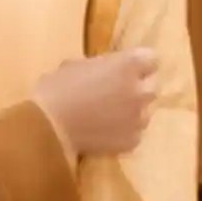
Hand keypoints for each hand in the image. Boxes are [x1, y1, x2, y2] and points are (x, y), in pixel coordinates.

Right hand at [32, 48, 158, 158]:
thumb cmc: (56, 89)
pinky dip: (123, 132)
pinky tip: (105, 132)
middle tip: (118, 92)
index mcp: (129, 64)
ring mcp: (139, 118)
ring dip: (133, 111)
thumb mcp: (76, 65)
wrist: (48, 127)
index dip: (138, 64)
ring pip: (145, 111)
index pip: (152, 59)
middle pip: (153, 85)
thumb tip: (104, 71)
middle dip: (138, 86)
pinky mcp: (133, 141)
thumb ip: (101, 66)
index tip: (125, 69)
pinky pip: (134, 133)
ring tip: (110, 115)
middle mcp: (141, 90)